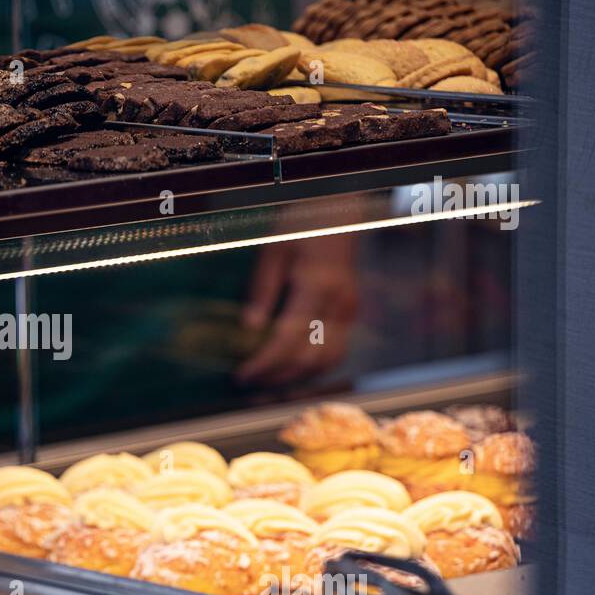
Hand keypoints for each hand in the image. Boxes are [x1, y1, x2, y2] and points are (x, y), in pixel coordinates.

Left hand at [236, 226, 359, 385]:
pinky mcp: (351, 314)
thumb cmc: (302, 226)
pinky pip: (337, 353)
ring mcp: (349, 311)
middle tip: (248, 381)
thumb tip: (249, 328)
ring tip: (266, 380)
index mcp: (317, 286)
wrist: (339, 213)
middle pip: (309, 358)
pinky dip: (315, 369)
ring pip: (327, 362)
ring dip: (296, 378)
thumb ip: (262, 290)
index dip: (265, 362)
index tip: (243, 374)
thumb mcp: (273, 250)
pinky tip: (292, 371)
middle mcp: (338, 304)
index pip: (289, 338)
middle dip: (276, 376)